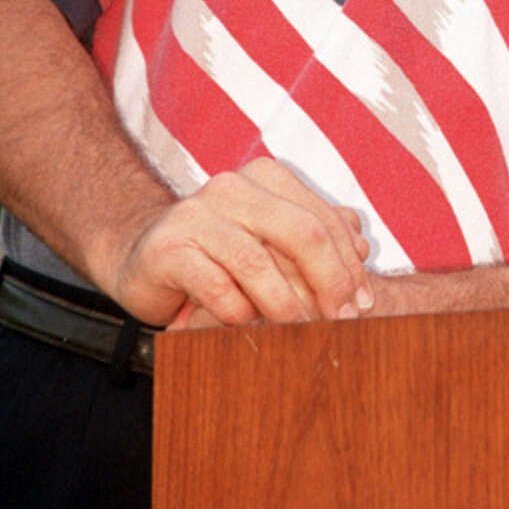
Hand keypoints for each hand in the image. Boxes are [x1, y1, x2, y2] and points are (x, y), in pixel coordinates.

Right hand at [110, 158, 371, 328]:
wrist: (145, 256)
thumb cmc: (221, 251)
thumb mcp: (272, 239)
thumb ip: (317, 234)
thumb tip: (363, 246)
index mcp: (265, 177)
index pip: (322, 218)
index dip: (348, 263)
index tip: (362, 303)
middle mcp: (232, 187)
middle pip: (301, 233)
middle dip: (329, 282)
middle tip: (341, 321)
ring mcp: (196, 214)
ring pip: (257, 261)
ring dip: (285, 304)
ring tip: (298, 331)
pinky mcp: (168, 248)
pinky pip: (214, 284)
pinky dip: (236, 310)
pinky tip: (243, 324)